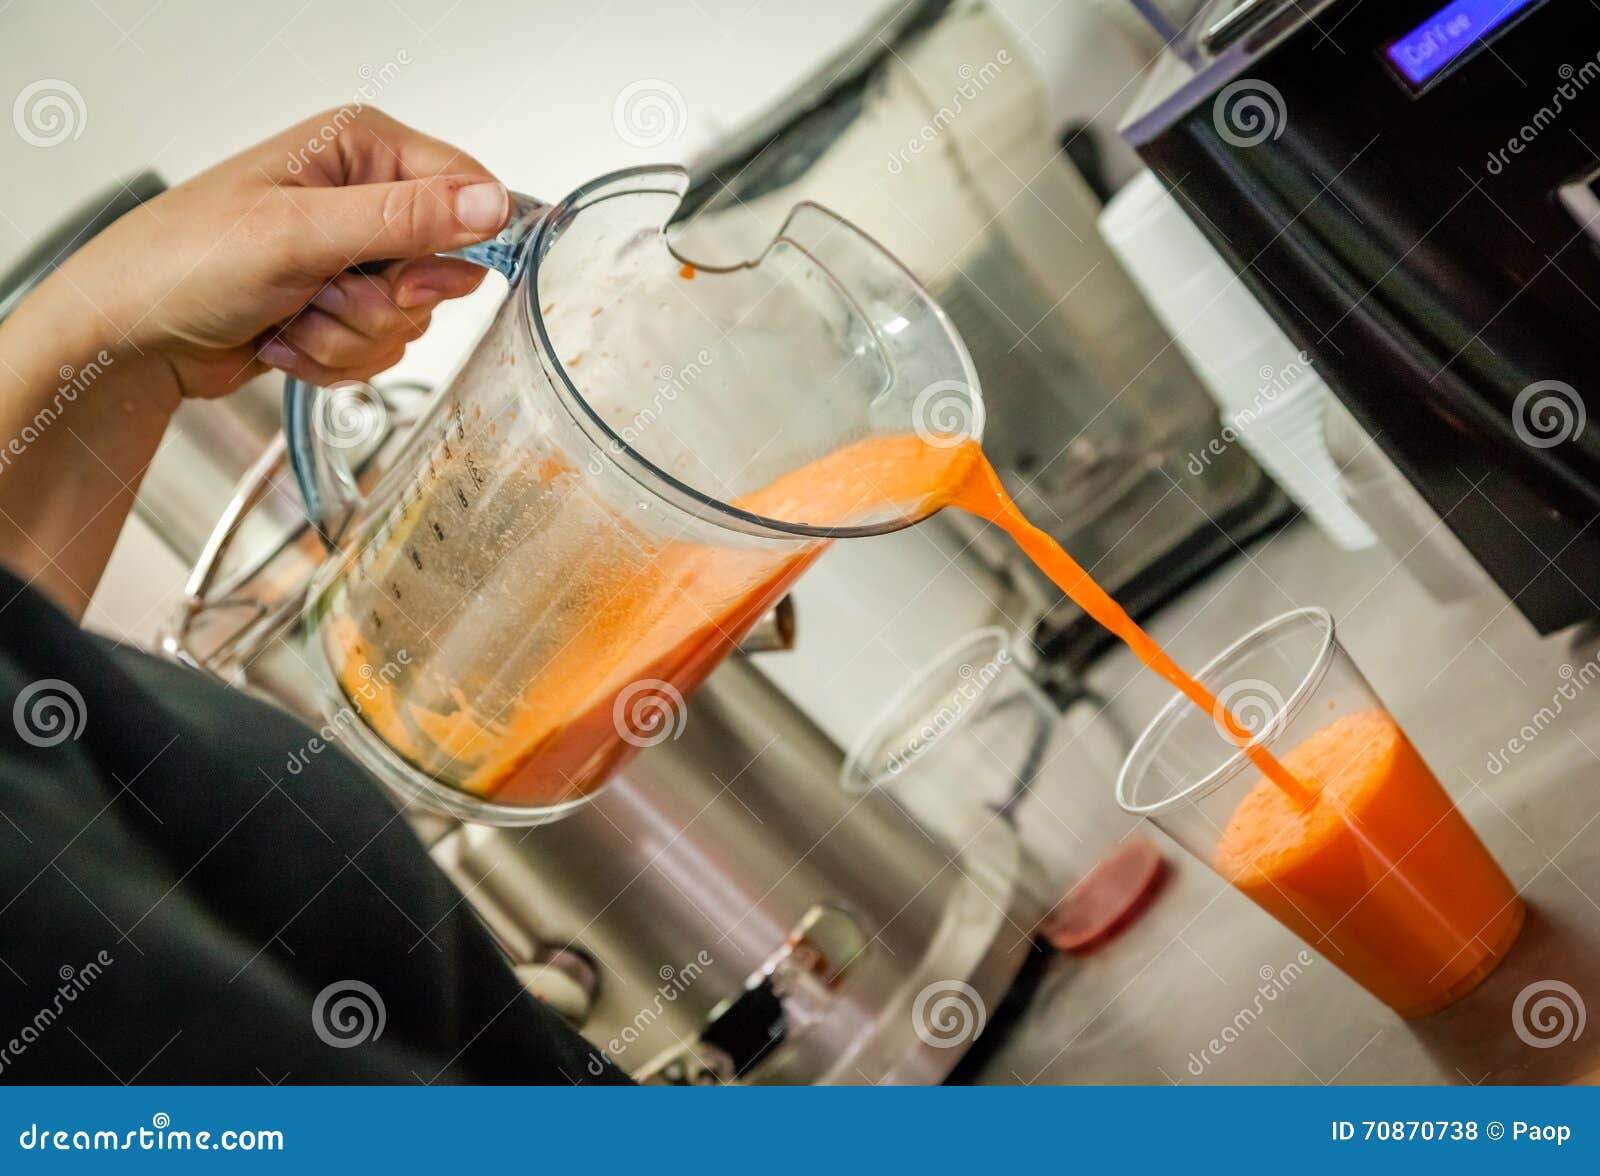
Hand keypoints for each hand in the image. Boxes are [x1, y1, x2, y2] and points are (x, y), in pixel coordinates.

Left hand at [0, 108, 511, 615]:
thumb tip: (493, 204)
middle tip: (325, 293)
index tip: (408, 279)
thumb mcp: (302, 234)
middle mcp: (363, 196)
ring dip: (350, 337)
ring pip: (410, 320)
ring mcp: (351, 255)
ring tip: (291, 313)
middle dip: (383, 304)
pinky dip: (333, 357)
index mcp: (361, 149)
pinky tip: (285, 337)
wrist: (129, 335)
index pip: (466, 190)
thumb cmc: (184, 262)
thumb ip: (405, 219)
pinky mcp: (339, 306)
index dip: (451, 247)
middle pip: (442, 269)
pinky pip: (380, 349)